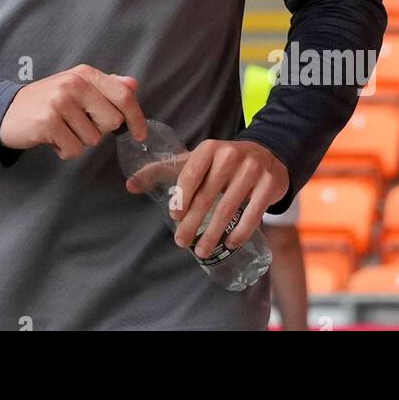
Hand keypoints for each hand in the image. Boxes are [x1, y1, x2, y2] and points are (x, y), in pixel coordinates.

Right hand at [0, 65, 146, 159]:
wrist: (6, 111)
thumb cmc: (47, 101)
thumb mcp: (77, 87)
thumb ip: (106, 86)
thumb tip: (133, 84)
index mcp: (85, 73)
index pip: (123, 95)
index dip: (136, 117)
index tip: (139, 133)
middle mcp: (74, 83)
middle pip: (112, 122)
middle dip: (98, 130)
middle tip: (77, 124)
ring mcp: (60, 102)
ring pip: (92, 139)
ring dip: (78, 141)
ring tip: (61, 129)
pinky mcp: (48, 122)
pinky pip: (73, 150)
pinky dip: (64, 151)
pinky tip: (52, 138)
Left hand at [127, 139, 288, 258]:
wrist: (267, 154)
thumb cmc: (222, 162)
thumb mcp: (195, 161)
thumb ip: (163, 171)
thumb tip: (129, 185)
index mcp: (209, 148)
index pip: (190, 175)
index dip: (181, 198)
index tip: (175, 217)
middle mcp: (230, 155)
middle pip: (207, 196)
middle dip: (192, 223)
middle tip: (181, 242)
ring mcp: (252, 169)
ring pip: (228, 208)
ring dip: (213, 233)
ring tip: (201, 250)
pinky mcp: (269, 184)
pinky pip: (253, 213)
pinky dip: (240, 232)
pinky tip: (230, 243)